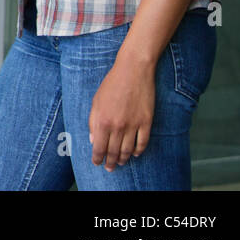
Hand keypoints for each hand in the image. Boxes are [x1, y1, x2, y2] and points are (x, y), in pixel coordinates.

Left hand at [89, 53, 155, 171]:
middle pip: (114, 151)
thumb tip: (93, 140)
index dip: (98, 158)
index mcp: (103, 121)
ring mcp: (134, 125)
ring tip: (120, 163)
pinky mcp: (147, 122)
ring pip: (128, 150)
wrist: (133, 71)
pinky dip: (138, 150)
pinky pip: (143, 142)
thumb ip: (93, 122)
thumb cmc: (111, 84)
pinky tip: (134, 154)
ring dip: (123, 158)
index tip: (97, 163)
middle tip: (109, 168)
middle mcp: (118, 126)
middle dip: (110, 162)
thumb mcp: (96, 101)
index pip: (99, 147)